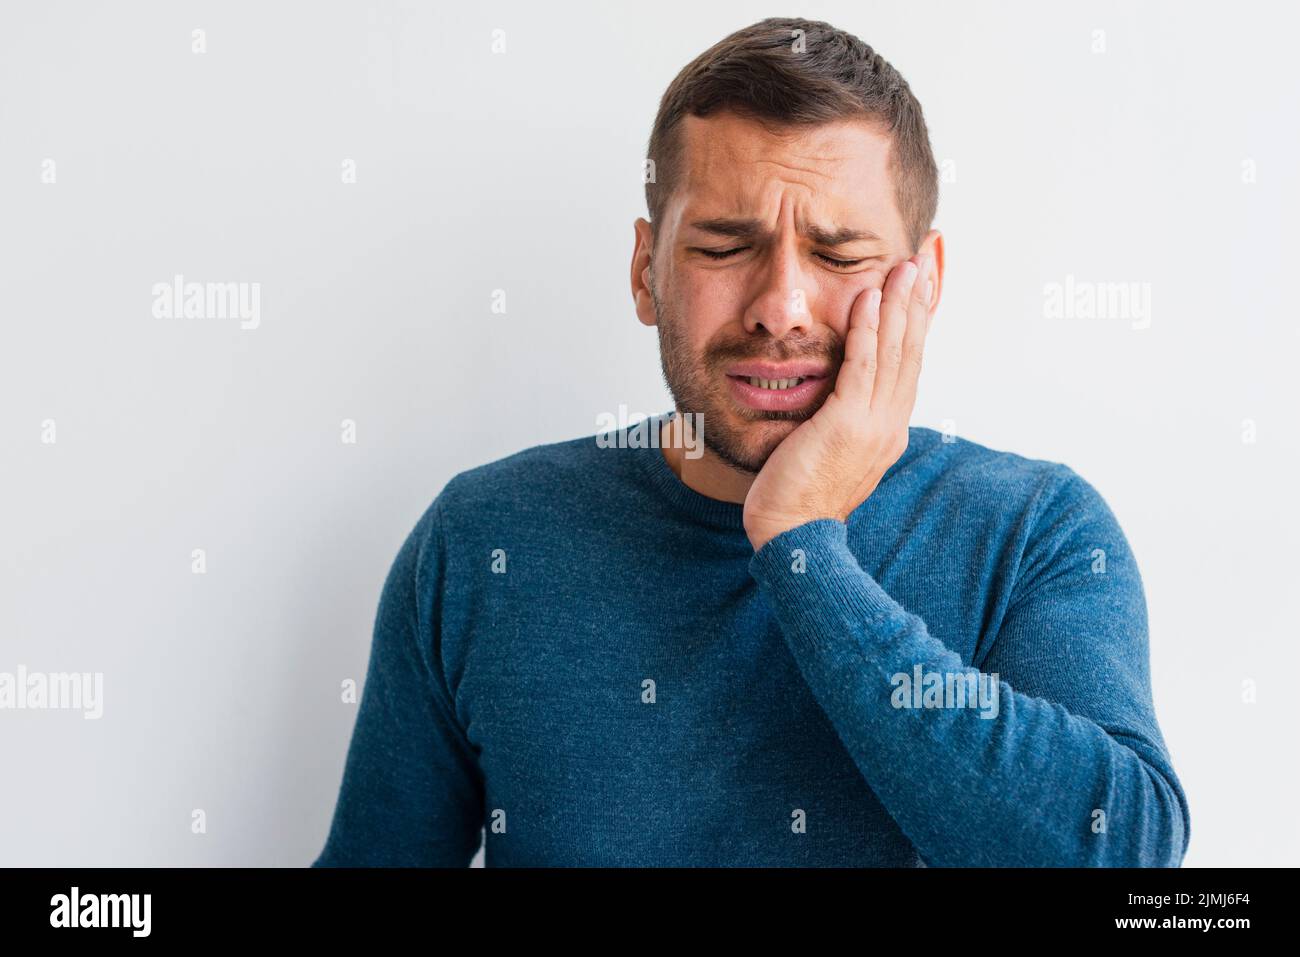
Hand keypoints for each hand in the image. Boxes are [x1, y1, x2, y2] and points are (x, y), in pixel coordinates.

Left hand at [742, 252, 936, 551]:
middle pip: (911, 350)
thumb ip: (842, 418)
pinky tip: (869, 299)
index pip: (908, 363)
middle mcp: (890, 424)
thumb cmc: (799, 495)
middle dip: (918, 300)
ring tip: (904, 265)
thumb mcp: (831, 449)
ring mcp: (874, 425)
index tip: (920, 283)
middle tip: (924, 257)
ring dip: (899, 304)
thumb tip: (839, 395)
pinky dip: (869, 331)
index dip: (916, 320)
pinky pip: (863, 368)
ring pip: (894, 353)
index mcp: (889, 429)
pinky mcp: (847, 425)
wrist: (792, 535)